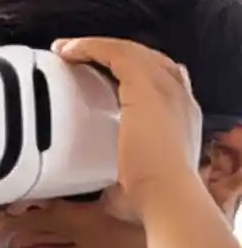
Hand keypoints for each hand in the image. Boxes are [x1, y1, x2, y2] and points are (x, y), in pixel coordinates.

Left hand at [51, 37, 203, 219]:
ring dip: (96, 47)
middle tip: (81, 58)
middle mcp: (179, 98)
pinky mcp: (146, 85)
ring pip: (130, 51)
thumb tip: (96, 194)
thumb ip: (116, 182)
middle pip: (149, 60)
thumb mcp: (133, 184)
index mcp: (181, 119)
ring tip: (67, 50)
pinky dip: (91, 47)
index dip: (134, 75)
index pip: (163, 83)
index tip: (105, 78)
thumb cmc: (151, 200)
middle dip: (114, 55)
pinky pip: (116, 52)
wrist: (167, 196)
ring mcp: (166, 88)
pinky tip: (68, 50)